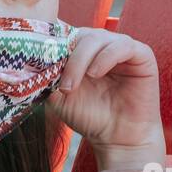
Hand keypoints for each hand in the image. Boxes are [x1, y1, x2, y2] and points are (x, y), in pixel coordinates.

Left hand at [45, 27, 166, 169]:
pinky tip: (96, 74)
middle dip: (67, 57)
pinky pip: (122, 45)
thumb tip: (29, 59)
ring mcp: (120, 47)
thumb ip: (46, 75)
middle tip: (62, 85)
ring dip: (81, 60)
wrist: (116, 139)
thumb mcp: (58, 95)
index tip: (38, 59)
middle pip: (79, 34)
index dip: (52, 41)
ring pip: (97, 37)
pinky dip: (105, 58)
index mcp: (81, 50)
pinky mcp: (141, 54)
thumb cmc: (89, 116)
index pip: (66, 32)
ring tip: (74, 86)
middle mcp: (100, 45)